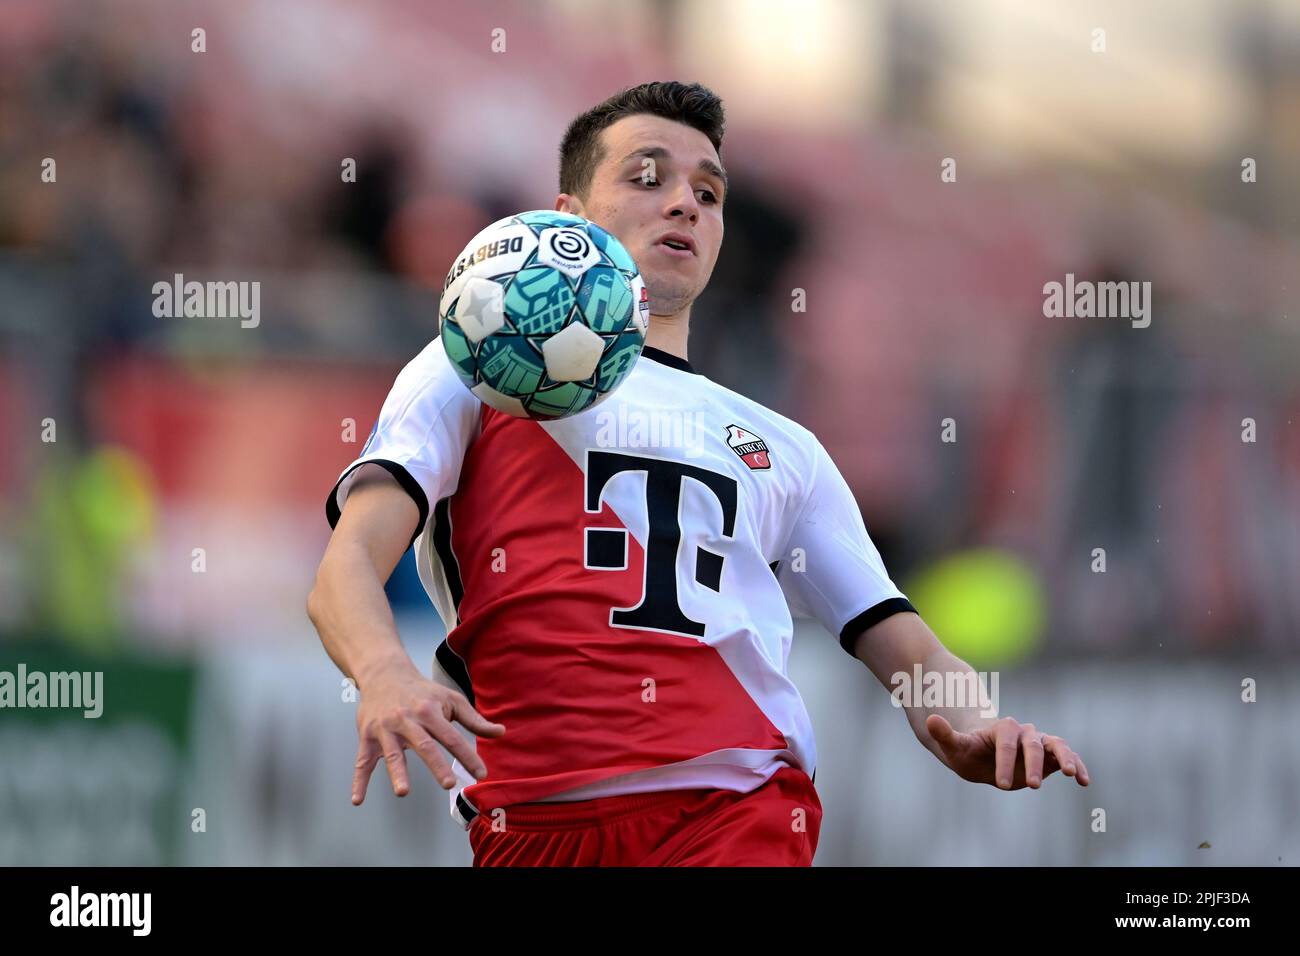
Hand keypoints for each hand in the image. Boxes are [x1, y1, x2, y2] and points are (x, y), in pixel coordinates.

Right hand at [351, 661, 505, 804]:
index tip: (481, 773)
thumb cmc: (421, 690)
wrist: (384, 673)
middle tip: (449, 784)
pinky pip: (362, 761)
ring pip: (392, 754)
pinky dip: (359, 781)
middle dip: (437, 765)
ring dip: (397, 773)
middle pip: (424, 745)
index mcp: (430, 711)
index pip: (452, 737)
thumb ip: (474, 720)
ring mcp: (386, 730)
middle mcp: (408, 720)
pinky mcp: (368, 737)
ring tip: (403, 792)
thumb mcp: (451, 699)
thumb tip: (501, 733)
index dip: (468, 756)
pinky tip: (358, 799)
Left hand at [926, 714, 1089, 789]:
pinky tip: (1084, 782)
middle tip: (1031, 787)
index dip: (1004, 763)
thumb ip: (945, 734)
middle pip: (1032, 745)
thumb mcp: (955, 746)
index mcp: (1003, 728)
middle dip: (1033, 765)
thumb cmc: (968, 750)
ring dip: (1065, 759)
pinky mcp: (1051, 755)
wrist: (984, 754)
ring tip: (1073, 775)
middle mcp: (1025, 732)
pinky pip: (1068, 758)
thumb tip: (930, 720)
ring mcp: (1040, 742)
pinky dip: (1078, 766)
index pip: (1007, 744)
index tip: (998, 785)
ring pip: (1057, 746)